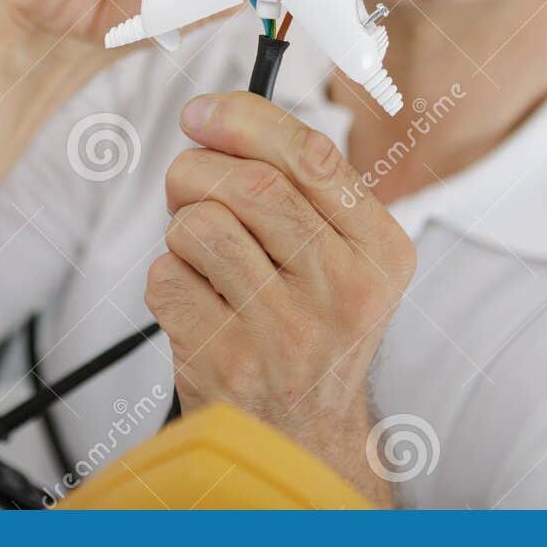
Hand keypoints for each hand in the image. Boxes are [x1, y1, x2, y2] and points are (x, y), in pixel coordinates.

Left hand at [146, 91, 417, 503]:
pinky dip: (168, 277)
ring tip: (202, 252)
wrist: (301, 434)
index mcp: (380, 251)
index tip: (201, 112)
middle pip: (249, 185)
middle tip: (188, 184)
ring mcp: (284, 333)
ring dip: (182, 226)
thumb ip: (299, 182)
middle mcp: (344, 293)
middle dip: (198, 169)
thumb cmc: (310, 324)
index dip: (244, 119)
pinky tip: (198, 301)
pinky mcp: (225, 362)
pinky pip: (165, 277)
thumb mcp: (341, 254)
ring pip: (200, 226)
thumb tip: (215, 116)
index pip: (312, 156)